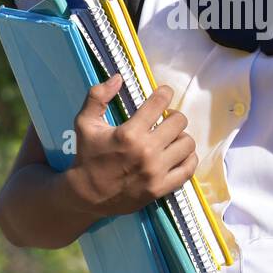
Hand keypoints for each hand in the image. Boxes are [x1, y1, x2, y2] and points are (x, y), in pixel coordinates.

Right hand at [64, 74, 198, 218]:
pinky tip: (179, 154)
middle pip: (179, 122)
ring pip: (187, 144)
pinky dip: (188, 159)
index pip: (159, 103)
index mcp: (129, 134)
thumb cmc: (87, 156)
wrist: (86, 195)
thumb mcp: (84, 123)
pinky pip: (188, 169)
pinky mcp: (161, 188)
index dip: (165, 93)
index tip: (165, 93)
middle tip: (165, 119)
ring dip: (181, 137)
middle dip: (173, 116)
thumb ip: (98, 96)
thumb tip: (118, 77)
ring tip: (171, 138)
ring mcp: (156, 172)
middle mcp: (146, 152)